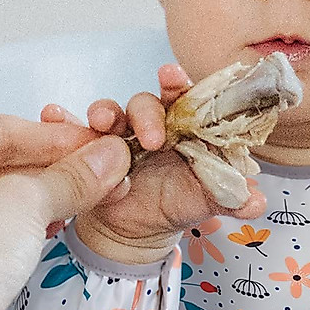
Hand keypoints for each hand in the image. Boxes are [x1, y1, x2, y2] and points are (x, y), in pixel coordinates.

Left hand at [0, 114, 130, 309]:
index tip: (92, 143)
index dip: (51, 136)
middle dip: (52, 168)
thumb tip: (104, 158)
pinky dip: (32, 230)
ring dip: (47, 199)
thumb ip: (69, 176)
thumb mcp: (23, 201)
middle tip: (99, 168)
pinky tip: (64, 225)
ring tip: (92, 193)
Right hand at [41, 63, 265, 263]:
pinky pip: (73, 130)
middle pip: (145, 102)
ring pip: (109, 112)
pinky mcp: (89, 149)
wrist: (140, 231)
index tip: (174, 78)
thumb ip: (233, 198)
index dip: (179, 83)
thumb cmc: (178, 203)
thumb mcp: (207, 202)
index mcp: (184, 126)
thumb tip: (257, 203)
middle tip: (152, 136)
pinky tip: (53, 115)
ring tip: (100, 122)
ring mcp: (118, 135)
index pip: (184, 97)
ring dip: (103, 111)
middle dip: (145, 111)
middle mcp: (150, 123)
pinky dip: (61, 120)